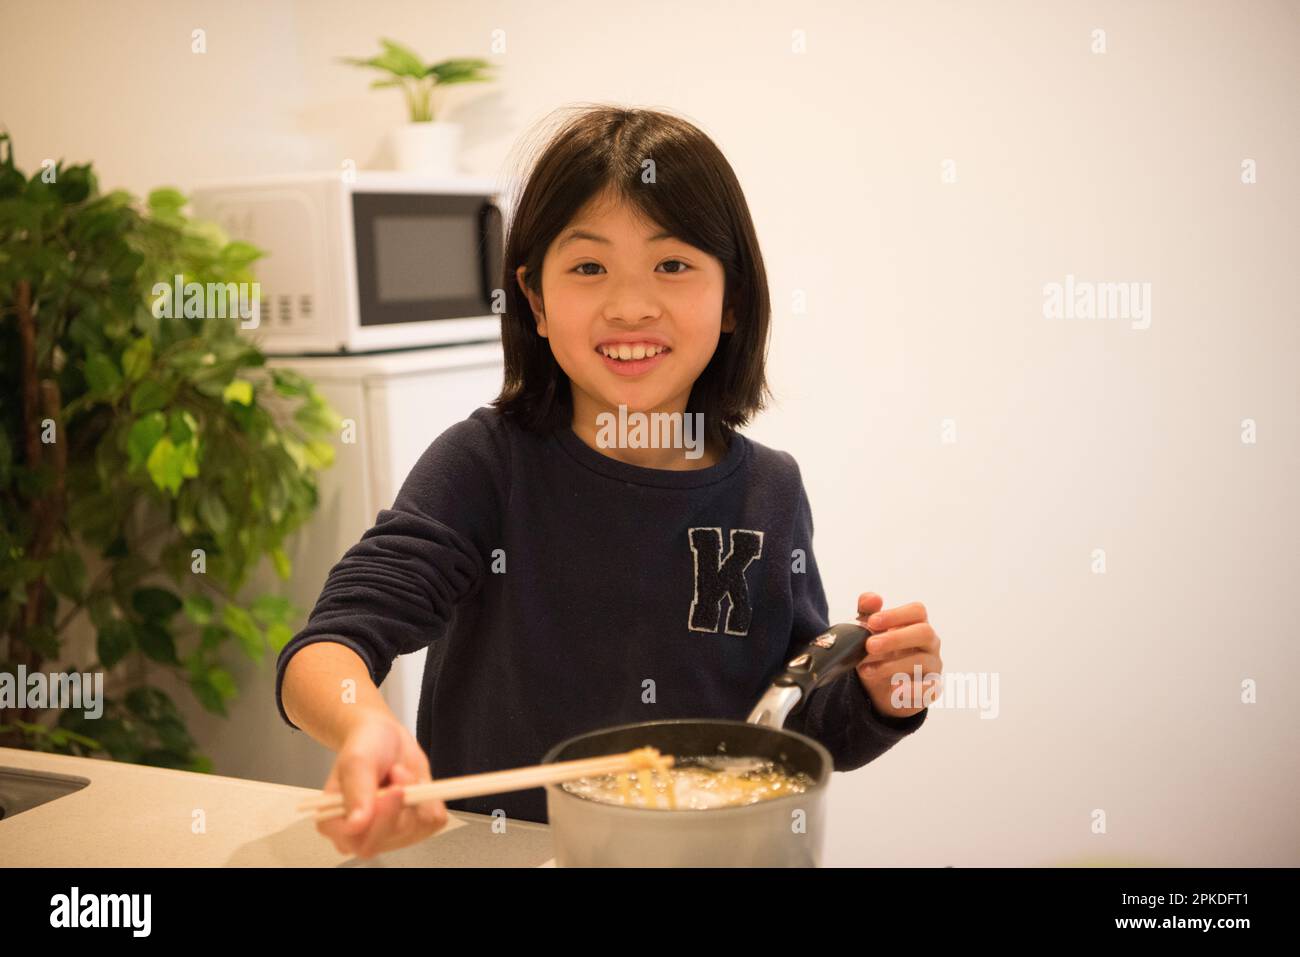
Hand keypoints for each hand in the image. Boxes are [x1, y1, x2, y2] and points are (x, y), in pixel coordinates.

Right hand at [316, 712, 448, 859]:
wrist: (386, 737)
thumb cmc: (365, 747)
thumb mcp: (356, 761)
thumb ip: (356, 791)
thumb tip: (356, 825)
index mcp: (336, 825)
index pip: (361, 840)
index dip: (383, 817)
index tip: (396, 789)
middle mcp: (362, 836)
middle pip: (393, 835)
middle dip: (402, 799)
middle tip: (397, 770)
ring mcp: (391, 835)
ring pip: (417, 827)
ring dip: (416, 793)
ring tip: (400, 773)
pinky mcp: (416, 827)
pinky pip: (434, 820)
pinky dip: (431, 797)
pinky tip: (414, 784)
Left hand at [854, 592, 942, 718]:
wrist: (881, 688)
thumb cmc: (880, 653)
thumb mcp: (869, 632)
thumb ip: (868, 612)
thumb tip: (872, 598)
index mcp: (916, 624)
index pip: (917, 611)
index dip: (895, 614)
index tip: (872, 622)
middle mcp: (929, 643)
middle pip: (924, 632)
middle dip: (895, 639)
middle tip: (870, 645)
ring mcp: (933, 666)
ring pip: (921, 661)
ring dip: (891, 665)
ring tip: (866, 670)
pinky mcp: (932, 689)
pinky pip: (928, 688)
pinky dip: (910, 690)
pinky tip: (894, 690)